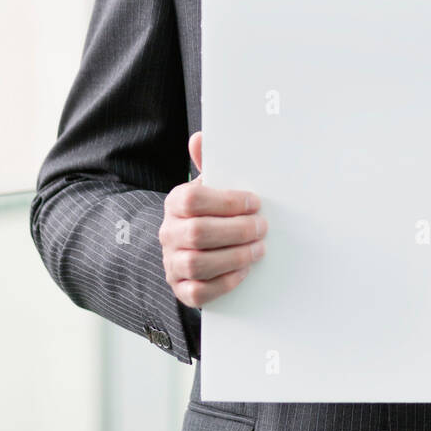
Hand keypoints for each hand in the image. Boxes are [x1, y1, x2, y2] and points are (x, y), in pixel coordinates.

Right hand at [160, 131, 266, 308]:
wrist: (191, 249)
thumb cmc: (210, 213)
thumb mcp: (210, 188)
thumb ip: (210, 165)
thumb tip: (200, 138)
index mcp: (175, 203)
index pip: (193, 199)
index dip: (227, 201)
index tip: (255, 202)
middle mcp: (168, 233)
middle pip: (198, 232)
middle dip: (236, 230)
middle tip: (262, 227)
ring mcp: (172, 263)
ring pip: (197, 263)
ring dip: (234, 256)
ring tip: (258, 249)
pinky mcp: (180, 289)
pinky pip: (198, 291)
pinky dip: (224, 282)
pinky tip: (243, 272)